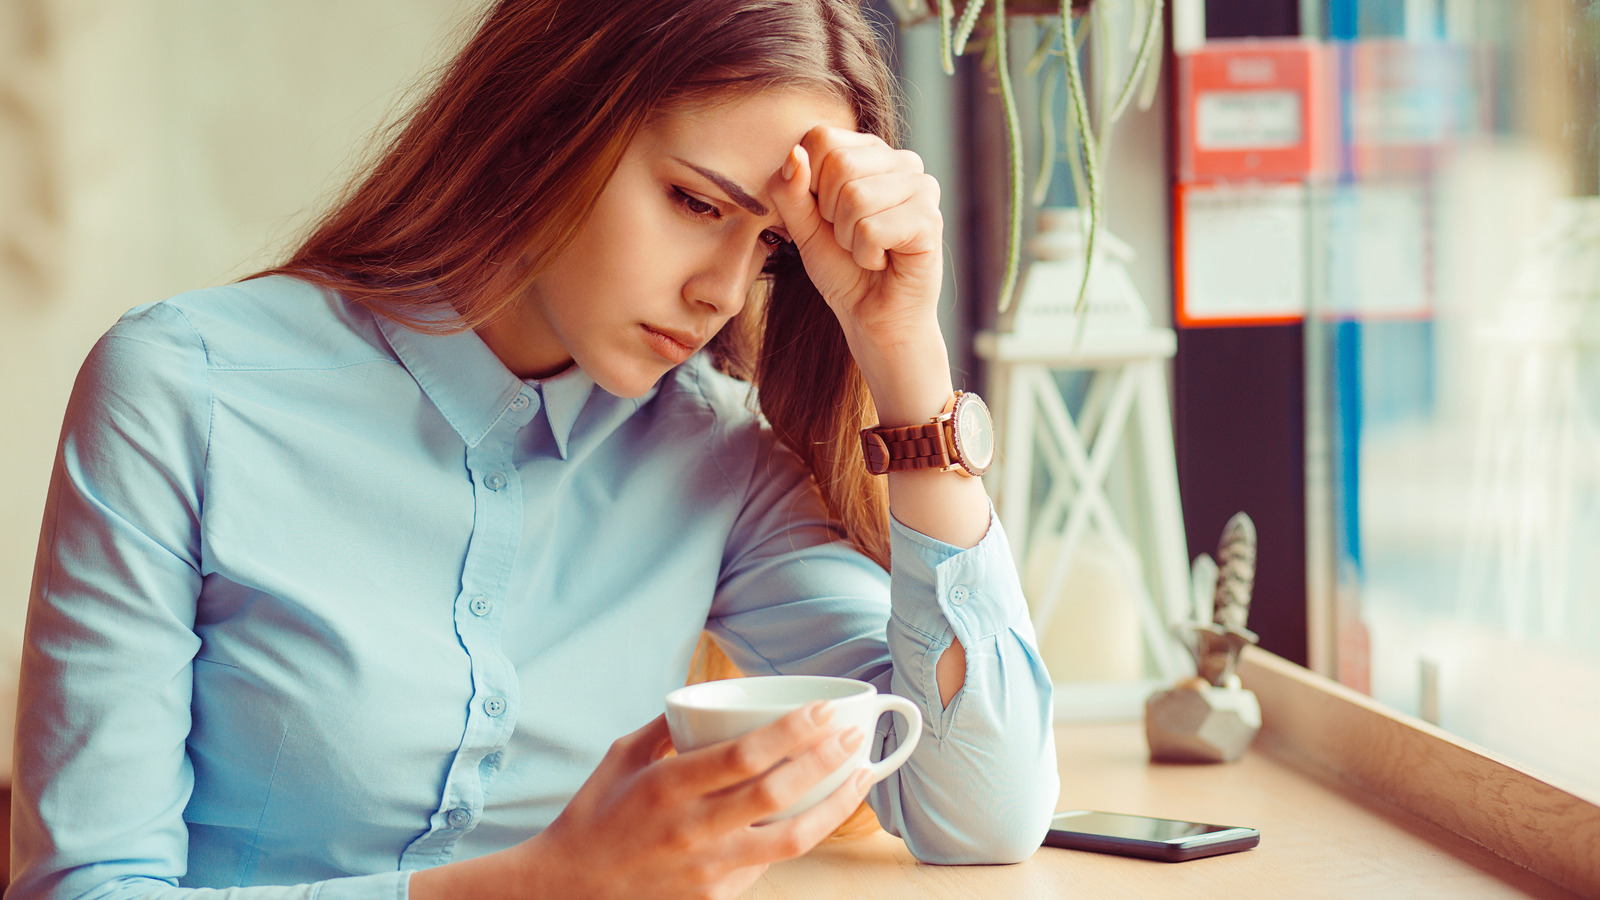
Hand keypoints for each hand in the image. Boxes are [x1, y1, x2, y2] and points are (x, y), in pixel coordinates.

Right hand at [517, 704, 871, 899]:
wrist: (567, 891)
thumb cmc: (593, 816)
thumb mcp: (621, 757)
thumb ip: (668, 726)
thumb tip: (708, 697)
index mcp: (666, 787)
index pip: (744, 755)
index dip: (794, 731)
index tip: (826, 710)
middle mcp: (690, 829)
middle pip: (776, 793)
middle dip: (826, 759)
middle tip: (854, 734)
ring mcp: (706, 869)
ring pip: (790, 839)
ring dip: (834, 806)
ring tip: (861, 778)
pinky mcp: (714, 898)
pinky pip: (767, 864)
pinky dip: (798, 836)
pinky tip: (820, 813)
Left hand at [768, 126, 944, 365]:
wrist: (874, 317)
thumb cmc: (843, 268)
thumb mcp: (803, 225)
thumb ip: (790, 189)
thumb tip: (794, 154)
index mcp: (869, 152)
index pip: (820, 137)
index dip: (808, 182)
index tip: (826, 215)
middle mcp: (901, 161)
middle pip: (838, 163)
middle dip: (829, 214)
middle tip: (850, 237)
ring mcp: (921, 187)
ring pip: (855, 197)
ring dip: (848, 238)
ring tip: (867, 250)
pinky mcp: (930, 220)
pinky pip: (872, 228)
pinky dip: (866, 255)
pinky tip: (884, 261)